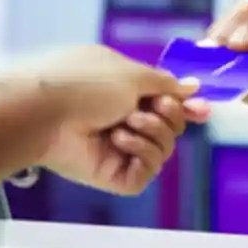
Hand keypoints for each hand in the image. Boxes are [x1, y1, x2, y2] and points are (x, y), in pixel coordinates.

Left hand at [28, 45, 210, 195]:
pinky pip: (150, 168)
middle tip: (153, 106)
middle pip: (172, 125)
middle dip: (170, 113)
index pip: (166, 103)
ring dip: (154, 130)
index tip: (202, 108)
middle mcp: (123, 121)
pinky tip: (121, 141)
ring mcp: (119, 150)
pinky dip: (142, 151)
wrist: (45, 111)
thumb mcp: (134, 73)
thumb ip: (168, 84)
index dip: (186, 106)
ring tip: (126, 123)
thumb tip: (194, 88)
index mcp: (126, 92)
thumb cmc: (84, 84)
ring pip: (165, 147)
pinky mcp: (115, 175)